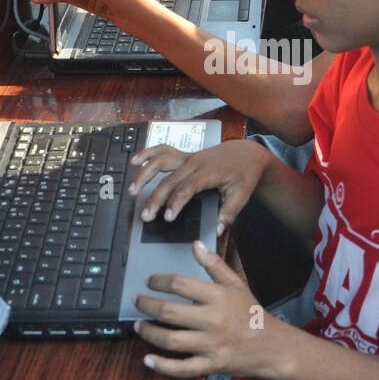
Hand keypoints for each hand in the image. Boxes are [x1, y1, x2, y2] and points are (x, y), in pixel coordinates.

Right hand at [128, 140, 271, 234]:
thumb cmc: (244, 173)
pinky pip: (162, 150)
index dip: (176, 202)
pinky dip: (147, 153)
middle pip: (169, 179)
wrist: (247, 153)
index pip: (187, 188)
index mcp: (209, 172)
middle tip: (145, 215)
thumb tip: (218, 229)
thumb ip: (230, 212)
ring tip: (131, 191)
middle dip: (155, 198)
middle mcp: (195, 162)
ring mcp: (187, 157)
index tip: (167, 217)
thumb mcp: (243, 194)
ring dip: (144, 175)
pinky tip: (135, 160)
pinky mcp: (184, 155)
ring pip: (160, 162)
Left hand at [135, 240, 275, 377]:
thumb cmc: (253, 315)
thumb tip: (196, 245)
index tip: (150, 281)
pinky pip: (182, 368)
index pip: (180, 284)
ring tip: (138, 326)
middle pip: (169, 312)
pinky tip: (147, 359)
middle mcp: (213, 320)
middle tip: (137, 301)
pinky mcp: (212, 365)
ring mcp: (211, 345)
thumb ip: (215, 264)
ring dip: (149, 333)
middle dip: (147, 305)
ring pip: (170, 340)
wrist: (274, 347)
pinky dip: (162, 365)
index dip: (160, 281)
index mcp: (218, 297)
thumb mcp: (237, 285)